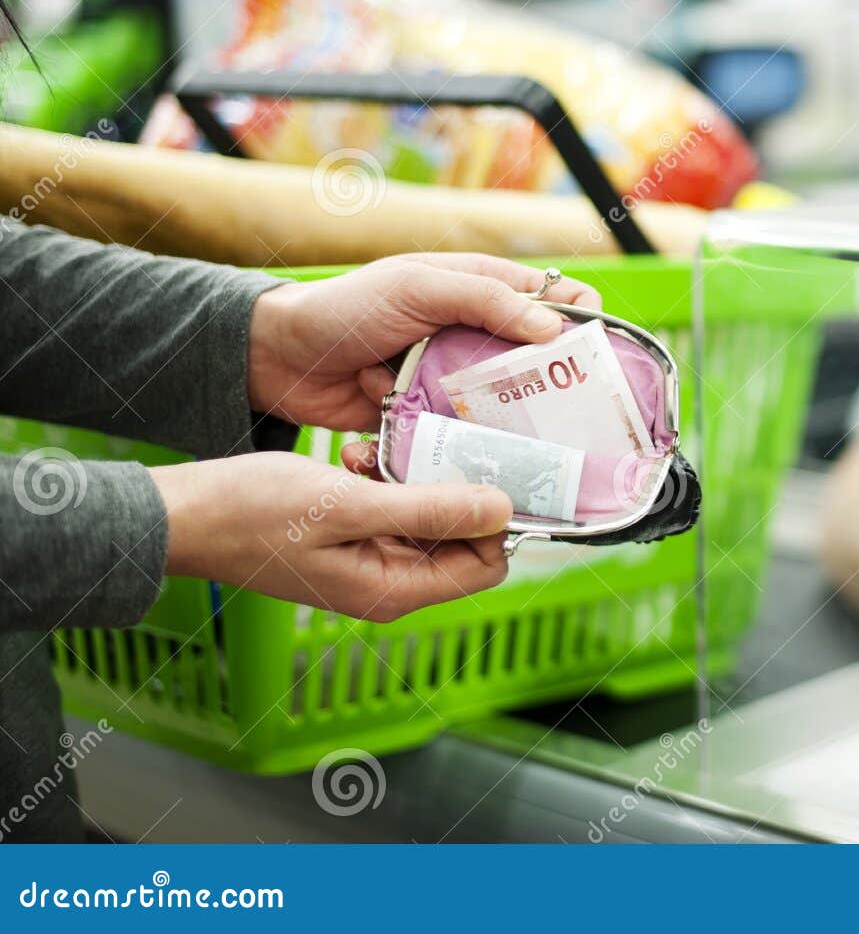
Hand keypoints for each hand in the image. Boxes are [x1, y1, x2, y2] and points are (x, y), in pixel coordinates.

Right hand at [152, 453, 511, 620]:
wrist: (183, 515)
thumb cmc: (253, 512)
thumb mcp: (347, 504)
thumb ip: (426, 509)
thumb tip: (501, 509)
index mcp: (393, 589)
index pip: (486, 565)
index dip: (495, 520)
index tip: (487, 466)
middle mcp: (390, 583)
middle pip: (463, 539)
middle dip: (454, 489)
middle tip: (431, 444)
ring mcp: (371, 562)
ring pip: (430, 516)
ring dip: (416, 477)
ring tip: (378, 449)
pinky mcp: (354, 538)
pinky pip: (396, 507)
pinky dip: (387, 478)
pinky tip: (358, 455)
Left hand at [247, 253, 601, 432]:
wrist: (277, 360)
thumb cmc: (345, 309)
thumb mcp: (416, 288)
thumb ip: (484, 300)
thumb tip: (552, 328)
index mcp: (482, 290)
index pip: (555, 300)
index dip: (584, 323)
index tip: (598, 356)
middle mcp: (477, 336)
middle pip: (541, 363)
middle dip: (557, 388)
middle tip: (576, 418)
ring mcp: (456, 380)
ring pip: (508, 408)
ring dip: (510, 424)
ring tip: (526, 447)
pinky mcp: (434, 420)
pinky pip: (468, 437)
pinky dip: (467, 446)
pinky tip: (472, 458)